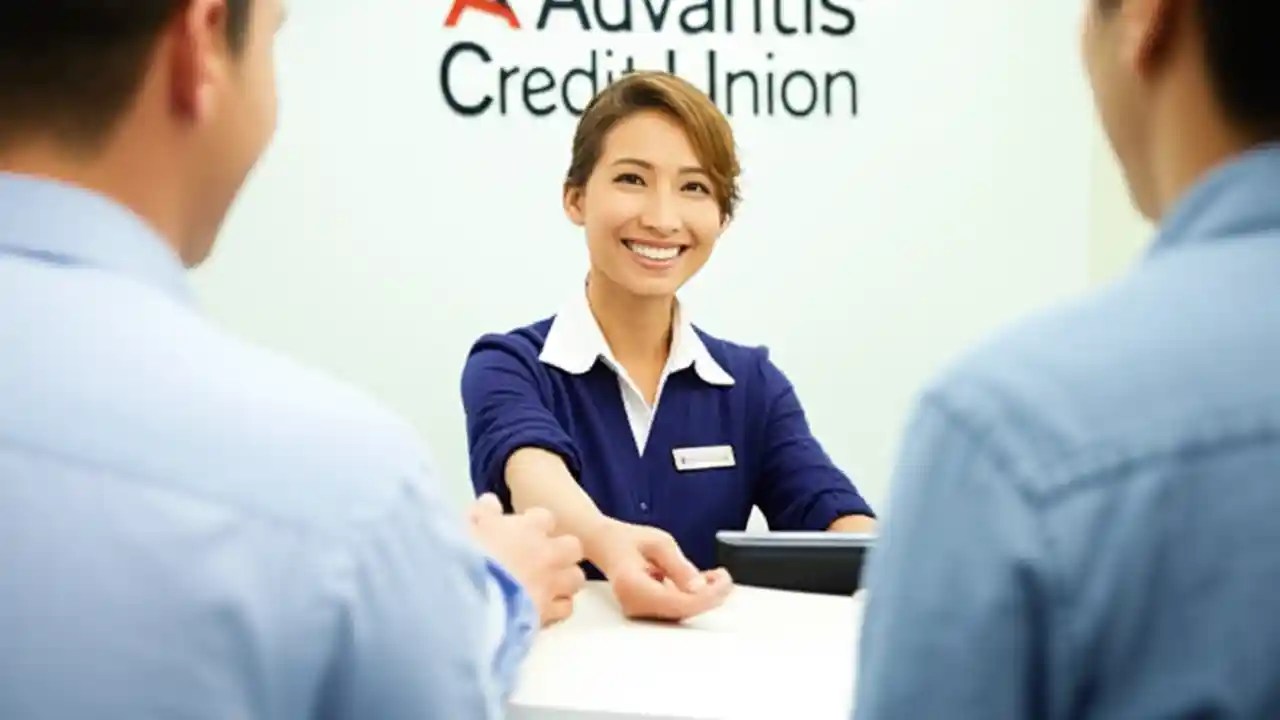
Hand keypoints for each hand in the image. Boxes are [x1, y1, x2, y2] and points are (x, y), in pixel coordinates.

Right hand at [469, 494, 586, 626]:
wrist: (468, 595)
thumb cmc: (467, 555)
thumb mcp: (468, 525)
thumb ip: (482, 512)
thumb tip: (490, 502)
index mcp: (528, 528)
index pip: (546, 518)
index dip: (538, 524)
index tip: (527, 530)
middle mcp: (547, 553)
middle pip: (572, 547)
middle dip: (563, 552)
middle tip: (546, 558)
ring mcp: (551, 583)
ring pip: (576, 578)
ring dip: (565, 580)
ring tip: (549, 585)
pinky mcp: (548, 611)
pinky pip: (565, 608)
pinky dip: (558, 608)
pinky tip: (544, 609)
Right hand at [585, 519, 733, 620]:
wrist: (605, 545)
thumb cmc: (628, 540)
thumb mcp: (659, 542)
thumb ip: (680, 566)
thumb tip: (699, 588)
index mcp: (633, 586)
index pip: (677, 603)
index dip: (707, 596)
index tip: (724, 581)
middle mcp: (634, 605)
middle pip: (682, 611)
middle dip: (710, 596)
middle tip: (725, 578)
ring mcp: (639, 611)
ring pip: (682, 611)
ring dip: (705, 596)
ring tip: (717, 576)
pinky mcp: (647, 611)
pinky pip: (676, 608)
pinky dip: (694, 596)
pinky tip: (706, 582)